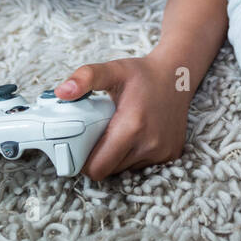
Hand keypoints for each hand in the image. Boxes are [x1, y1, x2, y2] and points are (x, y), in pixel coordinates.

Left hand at [55, 55, 190, 179]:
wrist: (178, 75)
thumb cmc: (142, 74)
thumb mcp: (113, 70)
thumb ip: (86, 78)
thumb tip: (62, 92)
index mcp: (131, 126)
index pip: (97, 168)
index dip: (83, 162)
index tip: (80, 146)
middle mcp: (149, 144)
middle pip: (109, 171)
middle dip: (98, 158)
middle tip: (97, 136)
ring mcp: (163, 152)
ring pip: (125, 169)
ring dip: (116, 157)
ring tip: (116, 134)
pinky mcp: (171, 155)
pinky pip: (142, 166)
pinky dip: (133, 156)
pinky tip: (134, 136)